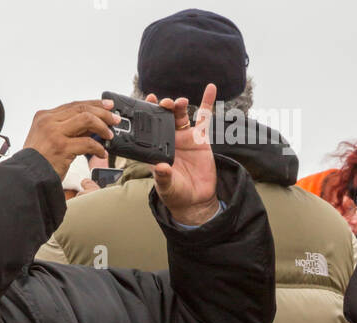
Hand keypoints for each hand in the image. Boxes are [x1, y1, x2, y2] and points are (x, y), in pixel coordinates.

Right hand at [23, 100, 120, 180]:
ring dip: (102, 126)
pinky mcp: (61, 147)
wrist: (25, 180)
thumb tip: (90, 126)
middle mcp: (48, 121)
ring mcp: (54, 133)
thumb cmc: (37, 164)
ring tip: (109, 135)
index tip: (107, 106)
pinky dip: (98, 147)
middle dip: (102, 112)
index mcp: (44, 117)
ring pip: (86, 119)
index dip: (93, 104)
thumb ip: (65, 130)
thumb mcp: (46, 140)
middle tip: (114, 119)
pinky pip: (87, 143)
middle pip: (81, 108)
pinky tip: (102, 152)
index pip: (73, 105)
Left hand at [146, 82, 218, 223]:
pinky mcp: (200, 138)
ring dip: (179, 105)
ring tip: (179, 102)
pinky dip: (207, 102)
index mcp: (157, 150)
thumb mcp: (167, 187)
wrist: (196, 200)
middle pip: (164, 118)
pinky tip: (210, 88)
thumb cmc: (176, 194)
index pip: (149, 130)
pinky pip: (204, 117)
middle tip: (164, 103)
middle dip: (163, 108)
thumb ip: (164, 177)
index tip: (146, 102)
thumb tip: (161, 168)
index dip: (147, 115)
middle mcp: (169, 140)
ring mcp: (184, 138)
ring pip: (180, 115)